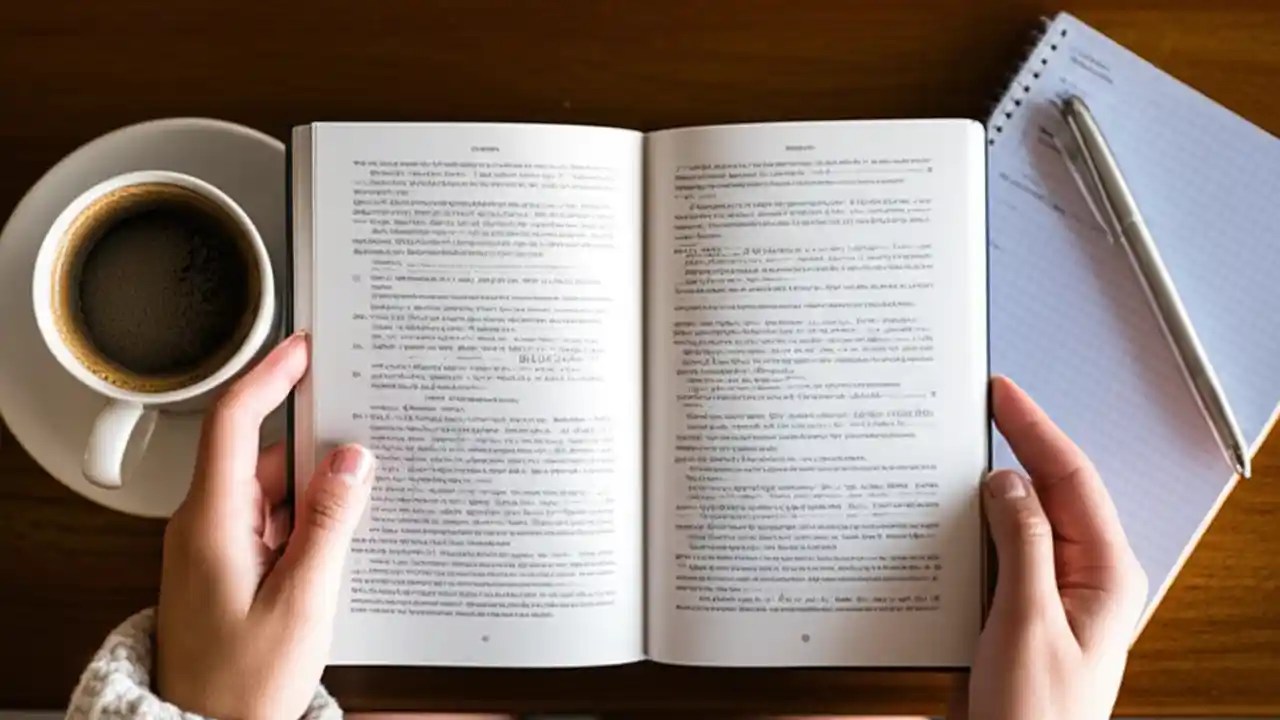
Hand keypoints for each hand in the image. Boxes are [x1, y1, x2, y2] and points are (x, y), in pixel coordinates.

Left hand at [156, 334, 375, 719]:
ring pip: (272, 491)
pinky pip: (272, 521)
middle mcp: (206, 524)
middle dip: (317, 449)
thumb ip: (330, 522)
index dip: (269, 377)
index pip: (233, 421)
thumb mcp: (302, 600)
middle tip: (369, 438)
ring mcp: (215, 545)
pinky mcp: (228, 565)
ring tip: (364, 506)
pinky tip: (341, 540)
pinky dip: (307, 521)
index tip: (304, 350)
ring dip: (316, 492)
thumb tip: (352, 459)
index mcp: (212, 522)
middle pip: (264, 456)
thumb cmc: (243, 682)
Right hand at [955, 376, 1147, 719]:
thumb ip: (1023, 543)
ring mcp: (1057, 592)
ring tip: (963, 447)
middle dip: (1018, 444)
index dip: (1035, 429)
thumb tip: (1007, 481)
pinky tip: (955, 511)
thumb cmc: (1036, 715)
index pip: (1072, 478)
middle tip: (979, 406)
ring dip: (994, 484)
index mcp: (1106, 573)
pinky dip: (981, 522)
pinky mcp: (1027, 608)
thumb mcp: (1027, 621)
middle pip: (1053, 490)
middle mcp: (1088, 576)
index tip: (1002, 393)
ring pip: (1027, 518)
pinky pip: (1008, 549)